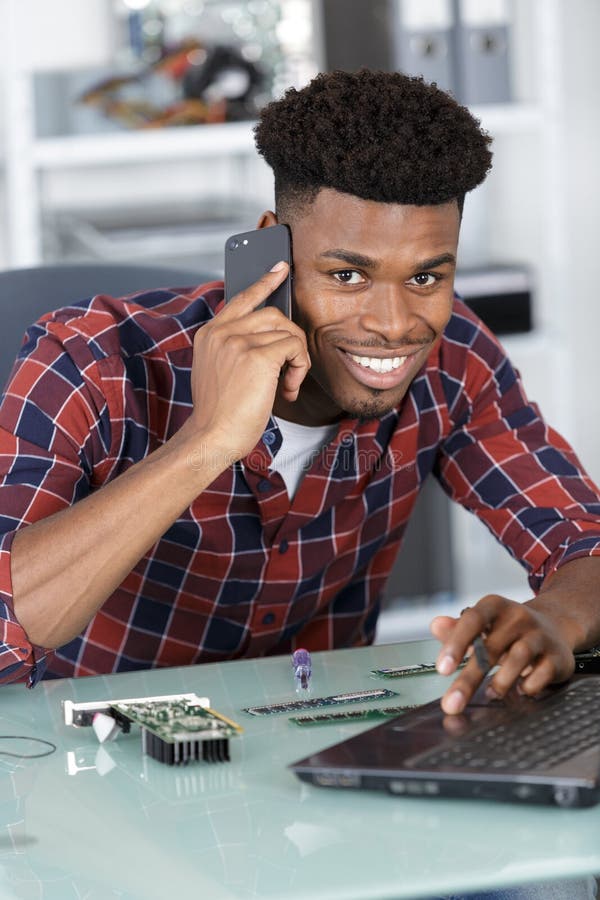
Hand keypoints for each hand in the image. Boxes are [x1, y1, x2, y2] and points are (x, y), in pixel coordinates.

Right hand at [184, 262, 309, 461]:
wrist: (211, 437)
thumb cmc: (220, 413)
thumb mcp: (219, 372)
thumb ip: (235, 349)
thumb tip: (271, 337)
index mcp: (210, 334)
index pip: (241, 298)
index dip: (264, 282)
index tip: (281, 268)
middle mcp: (222, 332)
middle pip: (274, 314)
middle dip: (292, 339)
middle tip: (291, 369)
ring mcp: (238, 342)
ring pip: (288, 332)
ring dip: (297, 360)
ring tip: (288, 384)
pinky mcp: (256, 356)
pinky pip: (294, 347)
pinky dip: (300, 369)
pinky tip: (288, 389)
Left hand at [430, 594, 575, 713]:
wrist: (554, 627)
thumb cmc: (508, 630)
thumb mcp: (482, 624)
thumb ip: (457, 628)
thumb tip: (436, 625)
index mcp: (495, 606)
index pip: (473, 620)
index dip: (456, 643)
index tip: (442, 669)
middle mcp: (518, 617)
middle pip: (491, 647)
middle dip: (469, 678)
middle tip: (453, 703)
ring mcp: (540, 635)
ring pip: (519, 657)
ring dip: (500, 681)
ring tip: (489, 694)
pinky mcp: (557, 656)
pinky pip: (543, 673)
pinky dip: (528, 685)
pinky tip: (519, 690)